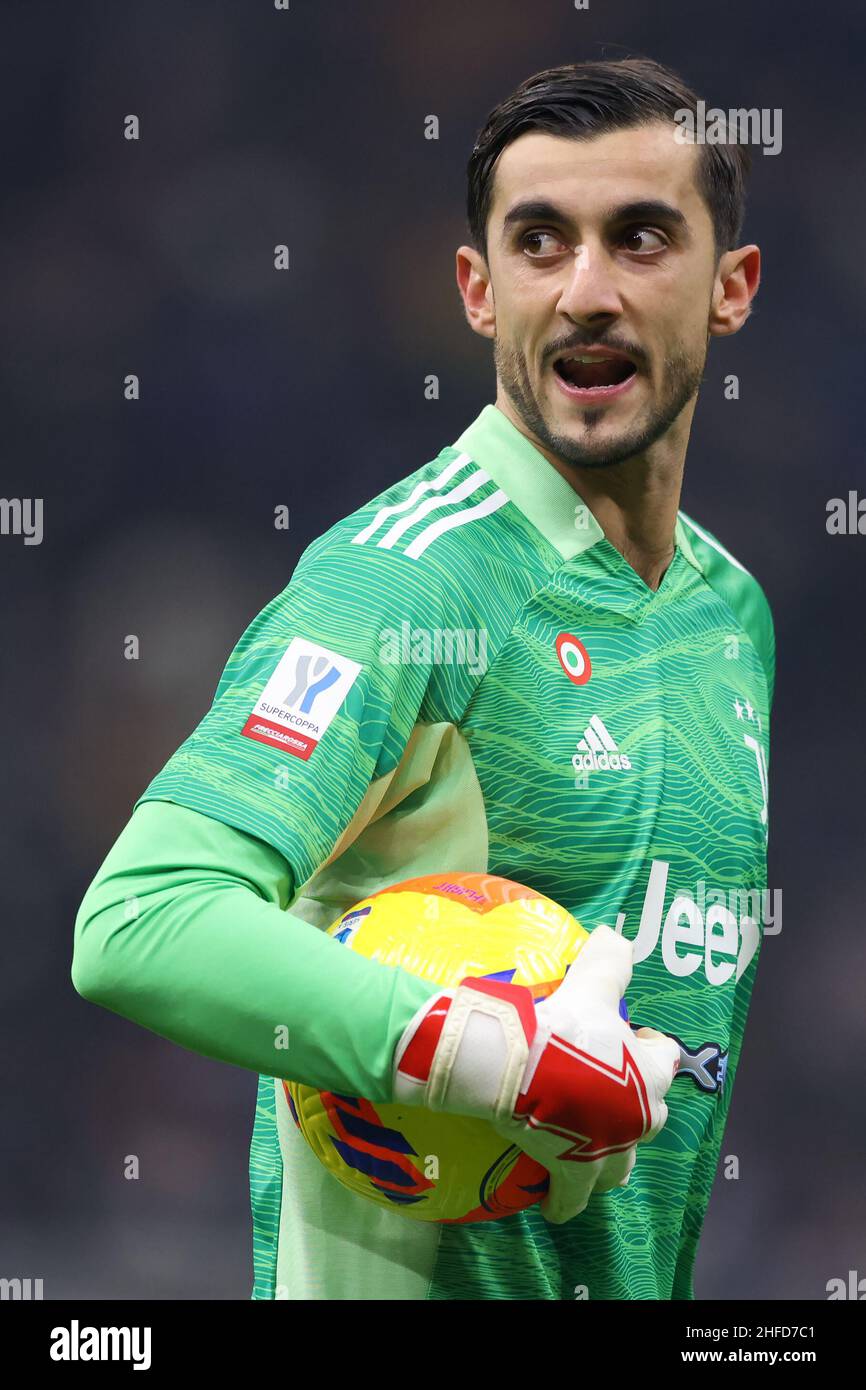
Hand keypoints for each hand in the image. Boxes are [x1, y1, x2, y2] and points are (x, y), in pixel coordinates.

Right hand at [392, 924, 679, 1222]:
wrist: (521, 1071)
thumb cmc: (563, 1029)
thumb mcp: (589, 987)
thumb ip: (608, 961)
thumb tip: (616, 933)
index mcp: (650, 1074)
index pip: (664, 1059)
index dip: (648, 1048)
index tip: (630, 1040)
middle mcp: (640, 1118)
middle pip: (650, 1116)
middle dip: (635, 1107)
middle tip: (603, 1090)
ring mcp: (610, 1152)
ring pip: (621, 1163)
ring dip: (611, 1153)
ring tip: (590, 1143)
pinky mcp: (576, 1175)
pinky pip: (574, 1198)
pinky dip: (566, 1200)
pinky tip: (556, 1202)